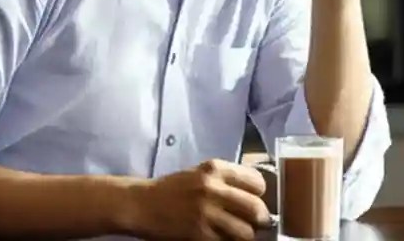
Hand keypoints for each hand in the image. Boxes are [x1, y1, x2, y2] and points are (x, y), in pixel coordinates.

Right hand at [125, 159, 270, 239]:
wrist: (142, 204)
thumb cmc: (173, 188)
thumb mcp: (200, 173)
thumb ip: (226, 180)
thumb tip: (255, 194)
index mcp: (215, 169)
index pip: (257, 182)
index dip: (259, 194)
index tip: (256, 199)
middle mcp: (212, 189)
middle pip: (256, 209)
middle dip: (261, 219)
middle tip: (259, 223)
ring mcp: (205, 213)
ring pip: (245, 232)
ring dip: (245, 235)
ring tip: (239, 233)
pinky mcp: (198, 234)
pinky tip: (221, 237)